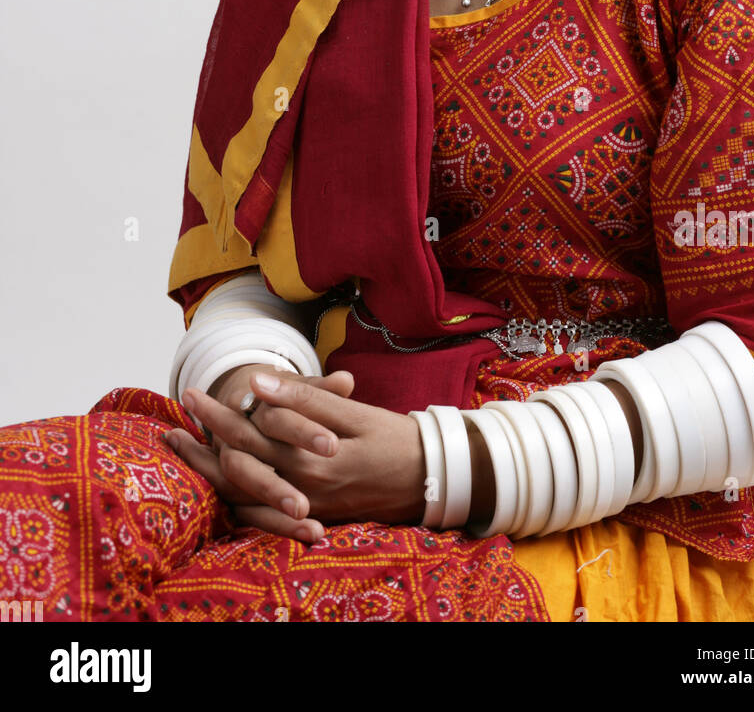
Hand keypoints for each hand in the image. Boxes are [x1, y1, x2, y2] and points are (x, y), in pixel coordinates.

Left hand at [168, 370, 427, 533]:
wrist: (429, 479)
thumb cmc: (393, 439)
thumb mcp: (352, 413)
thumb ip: (303, 399)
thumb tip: (258, 382)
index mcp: (306, 459)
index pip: (247, 434)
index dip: (216, 413)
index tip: (192, 393)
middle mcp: (298, 488)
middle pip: (235, 464)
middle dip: (203, 437)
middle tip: (178, 413)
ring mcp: (303, 507)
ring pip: (240, 492)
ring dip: (207, 468)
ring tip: (180, 447)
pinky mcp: (310, 516)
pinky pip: (258, 512)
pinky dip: (232, 494)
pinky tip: (216, 481)